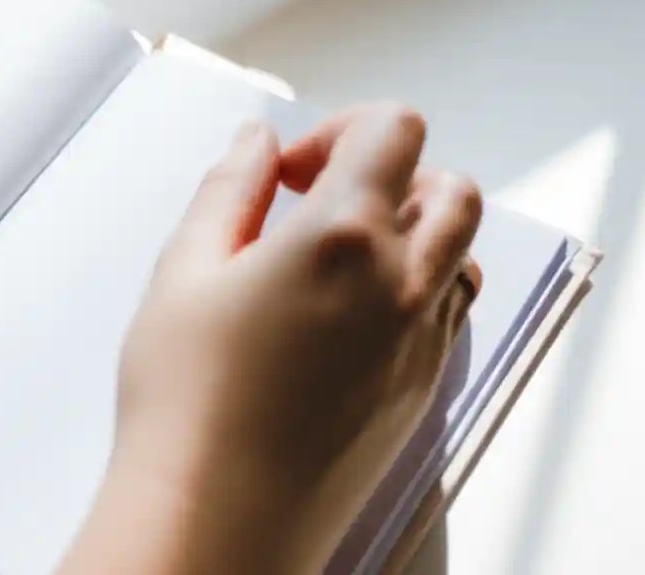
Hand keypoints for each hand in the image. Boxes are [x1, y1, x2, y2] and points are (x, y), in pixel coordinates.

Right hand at [95, 105, 481, 572]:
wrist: (218, 514)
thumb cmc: (188, 401)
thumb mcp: (184, 270)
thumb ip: (230, 189)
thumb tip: (258, 141)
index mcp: (343, 237)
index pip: (395, 130)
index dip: (341, 129)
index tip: (292, 172)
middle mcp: (402, 283)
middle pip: (451, 186)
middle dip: (390, 176)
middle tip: (319, 207)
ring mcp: (422, 341)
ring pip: (461, 250)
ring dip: (413, 231)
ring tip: (336, 262)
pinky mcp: (421, 389)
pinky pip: (448, 311)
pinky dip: (416, 288)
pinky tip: (347, 316)